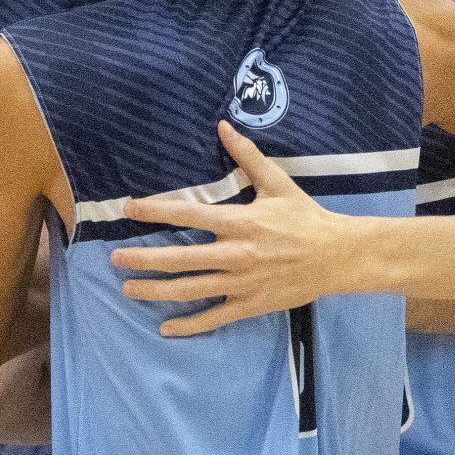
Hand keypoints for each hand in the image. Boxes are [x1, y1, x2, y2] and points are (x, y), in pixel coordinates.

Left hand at [105, 122, 344, 335]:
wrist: (339, 256)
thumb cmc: (305, 217)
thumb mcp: (278, 183)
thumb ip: (247, 156)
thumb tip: (222, 126)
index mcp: (240, 222)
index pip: (189, 215)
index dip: (156, 211)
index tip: (129, 208)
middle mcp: (236, 254)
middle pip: (181, 258)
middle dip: (144, 259)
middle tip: (115, 258)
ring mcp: (242, 283)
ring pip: (191, 290)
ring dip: (156, 291)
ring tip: (127, 288)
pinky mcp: (251, 305)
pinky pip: (215, 317)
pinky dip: (190, 325)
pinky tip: (165, 328)